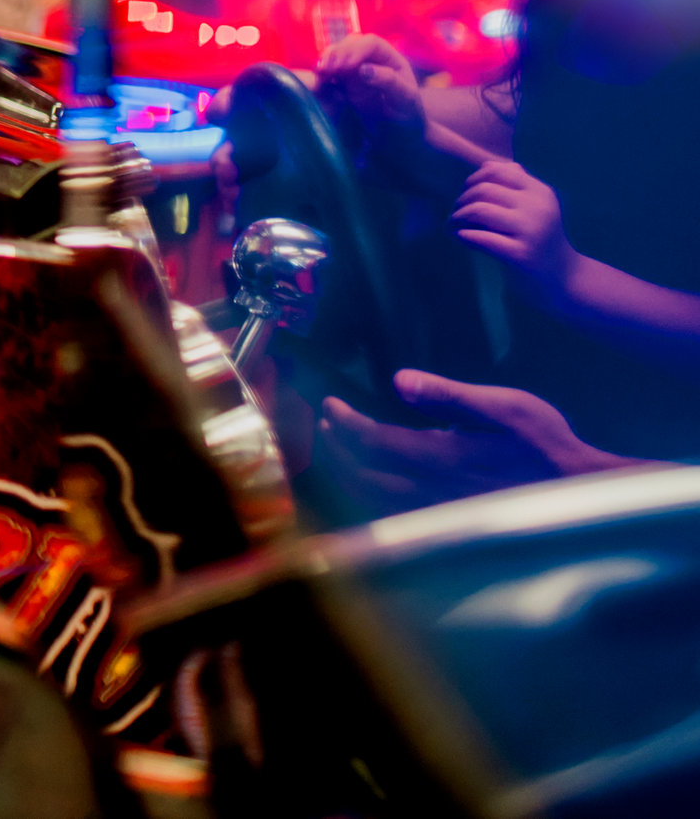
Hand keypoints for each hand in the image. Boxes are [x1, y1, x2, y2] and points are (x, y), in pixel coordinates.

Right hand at [317, 34, 423, 128]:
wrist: (400, 135)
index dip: (355, 50)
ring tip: (319, 72)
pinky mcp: (344, 84)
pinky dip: (322, 74)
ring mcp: (355, 71)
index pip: (371, 44)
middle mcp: (371, 60)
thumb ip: (388, 81)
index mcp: (390, 58)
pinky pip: (330, 73)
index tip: (344, 65)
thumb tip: (363, 69)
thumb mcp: (405, 99)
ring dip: (326, 61)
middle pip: (350, 45)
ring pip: (337, 56)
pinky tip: (319, 80)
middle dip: (336, 53)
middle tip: (324, 68)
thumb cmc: (408, 116)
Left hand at [318, 368, 626, 510]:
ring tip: (334, 448)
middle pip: (361, 473)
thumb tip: (400, 380)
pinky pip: (389, 516)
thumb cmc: (546, 445)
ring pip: (371, 499)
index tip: (330, 405)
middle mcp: (432, 490)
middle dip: (335, 448)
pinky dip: (364, 497)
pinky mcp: (444, 526)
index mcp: (443, 457)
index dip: (344, 422)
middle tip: (325, 424)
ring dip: (343, 473)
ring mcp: (436, 513)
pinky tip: (361, 482)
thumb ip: (449, 394)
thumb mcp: (506, 407)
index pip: (373, 441)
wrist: (580, 494)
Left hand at [454, 158, 574, 283]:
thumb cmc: (540, 238)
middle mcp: (538, 208)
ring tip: (453, 227)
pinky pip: (481, 238)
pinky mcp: (521, 255)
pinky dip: (463, 235)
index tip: (465, 195)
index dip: (472, 180)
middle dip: (460, 201)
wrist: (563, 277)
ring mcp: (531, 231)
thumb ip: (515, 184)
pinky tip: (460, 238)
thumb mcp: (534, 207)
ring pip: (479, 211)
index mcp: (539, 192)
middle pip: (483, 190)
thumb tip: (485, 165)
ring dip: (456, 218)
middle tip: (455, 214)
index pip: (496, 171)